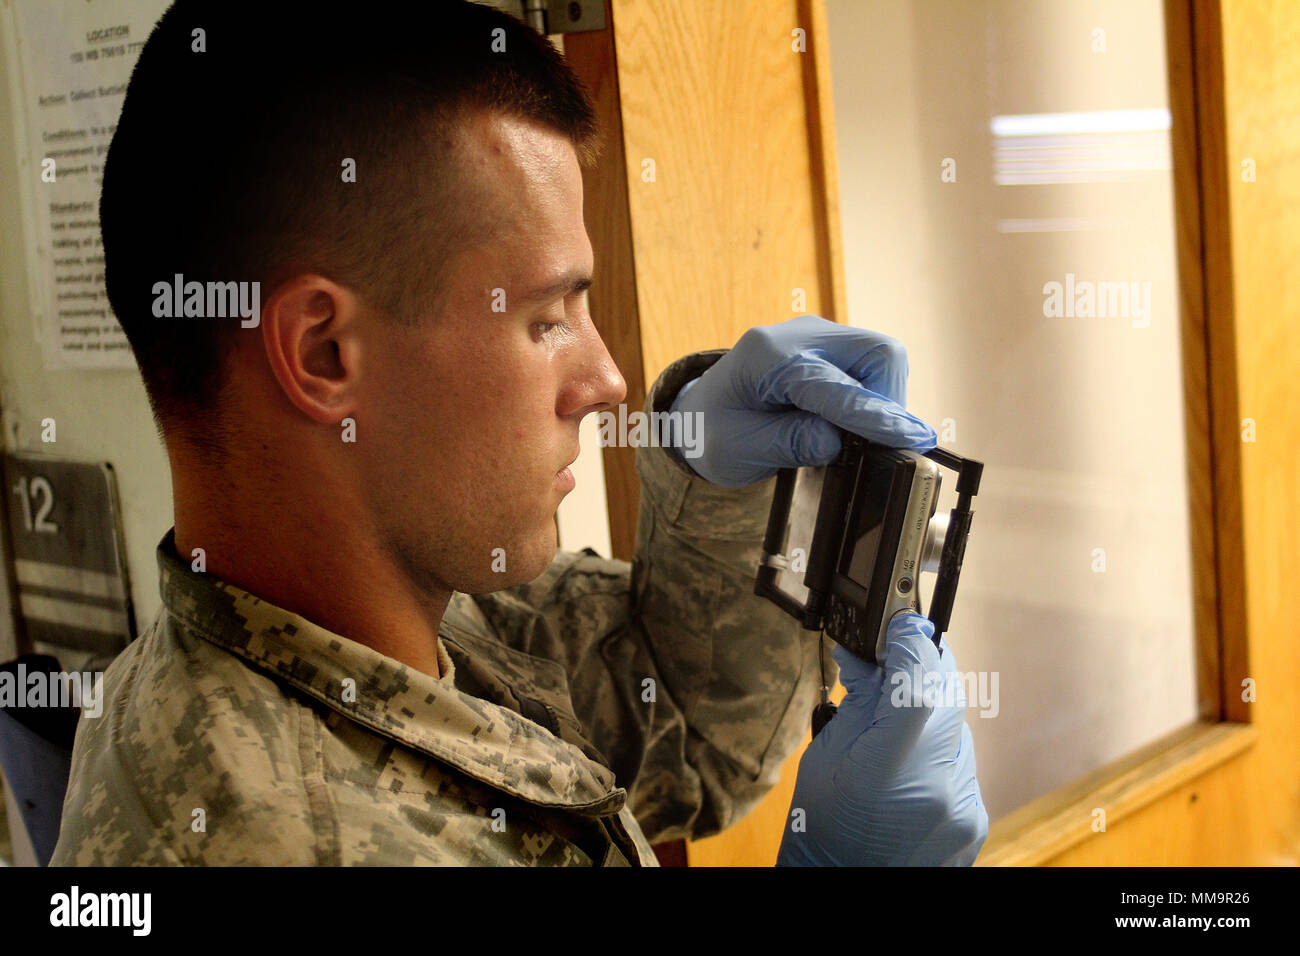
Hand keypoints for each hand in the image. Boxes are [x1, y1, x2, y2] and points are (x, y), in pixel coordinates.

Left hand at [669, 314, 935, 485]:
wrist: (700, 412)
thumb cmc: (713, 430)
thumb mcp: (739, 449)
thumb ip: (791, 443)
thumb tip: (839, 441)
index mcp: (766, 356)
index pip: (834, 385)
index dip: (874, 415)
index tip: (911, 439)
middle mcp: (798, 335)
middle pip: (877, 352)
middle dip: (888, 400)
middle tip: (873, 444)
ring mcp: (820, 337)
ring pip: (883, 358)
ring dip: (882, 400)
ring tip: (852, 436)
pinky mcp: (833, 347)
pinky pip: (873, 366)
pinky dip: (873, 397)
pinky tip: (848, 422)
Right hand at [776, 613, 987, 865]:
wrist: (850, 892)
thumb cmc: (823, 835)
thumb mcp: (824, 760)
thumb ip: (857, 704)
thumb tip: (866, 656)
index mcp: (885, 770)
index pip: (918, 683)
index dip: (912, 642)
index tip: (901, 623)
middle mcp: (936, 786)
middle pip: (944, 696)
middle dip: (920, 667)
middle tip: (891, 655)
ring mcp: (962, 803)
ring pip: (954, 725)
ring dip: (927, 708)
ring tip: (889, 721)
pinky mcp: (974, 815)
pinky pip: (959, 758)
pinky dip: (935, 745)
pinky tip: (907, 757)